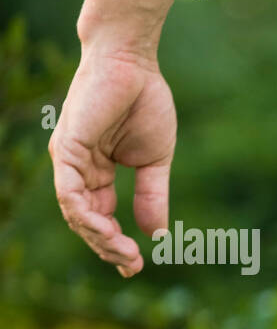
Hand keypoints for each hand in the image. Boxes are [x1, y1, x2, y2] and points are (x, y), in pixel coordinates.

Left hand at [49, 49, 175, 276]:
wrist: (133, 63)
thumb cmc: (144, 102)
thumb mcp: (155, 161)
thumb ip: (153, 195)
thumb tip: (157, 235)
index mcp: (96, 172)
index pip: (100, 217)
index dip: (116, 244)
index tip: (136, 266)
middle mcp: (78, 169)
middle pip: (86, 221)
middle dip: (108, 247)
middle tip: (132, 265)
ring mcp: (69, 159)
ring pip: (75, 212)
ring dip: (98, 237)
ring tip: (125, 253)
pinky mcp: (67, 148)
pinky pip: (69, 191)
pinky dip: (85, 215)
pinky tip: (108, 230)